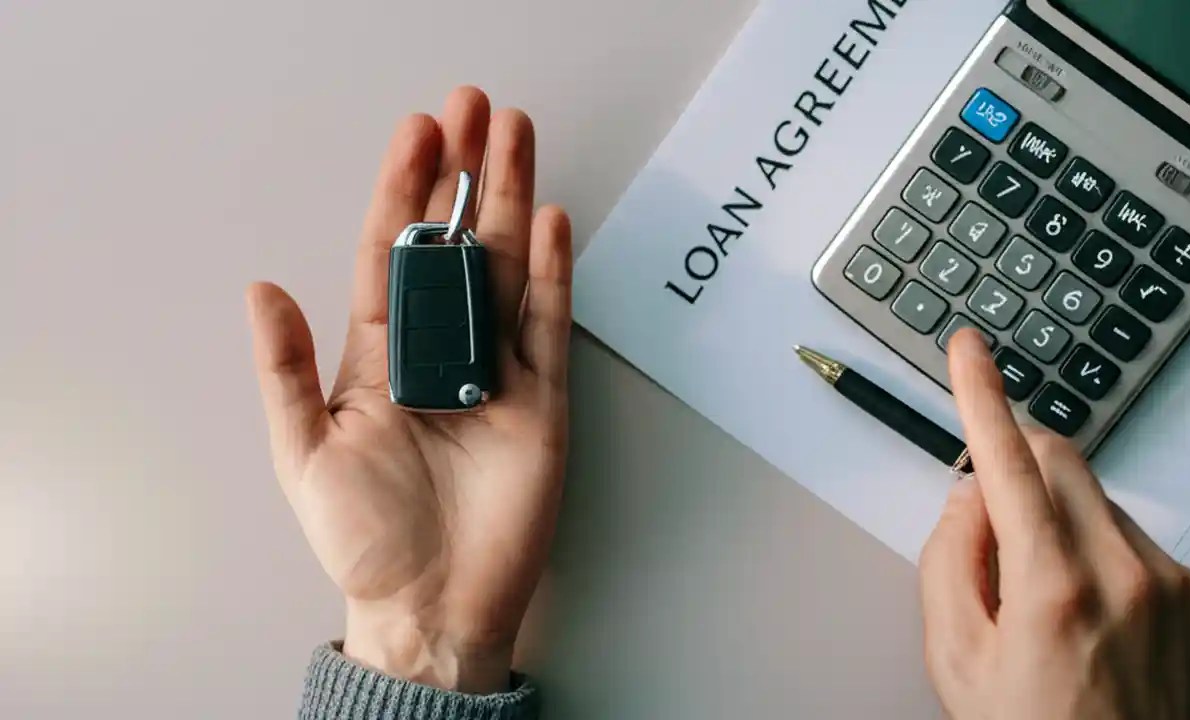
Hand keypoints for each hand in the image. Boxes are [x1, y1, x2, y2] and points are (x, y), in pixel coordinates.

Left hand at [246, 87, 571, 693]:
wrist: (430, 606)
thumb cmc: (363, 540)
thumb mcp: (303, 452)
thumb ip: (286, 369)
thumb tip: (261, 289)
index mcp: (381, 357)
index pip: (394, 255)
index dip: (403, 192)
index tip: (416, 131)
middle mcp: (443, 351)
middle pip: (459, 245)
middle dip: (466, 175)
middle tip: (475, 108)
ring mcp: (497, 372)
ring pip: (508, 269)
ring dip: (513, 203)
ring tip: (516, 138)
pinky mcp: (543, 402)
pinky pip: (548, 326)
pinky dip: (554, 273)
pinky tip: (550, 222)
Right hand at [920, 330, 1189, 719]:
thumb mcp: (957, 659)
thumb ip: (948, 561)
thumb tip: (967, 499)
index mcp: (1053, 586)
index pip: (1008, 460)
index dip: (981, 395)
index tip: (970, 352)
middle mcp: (1122, 571)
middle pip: (1058, 458)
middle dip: (1014, 464)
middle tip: (989, 523)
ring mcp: (1166, 580)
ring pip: (1091, 495)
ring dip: (1053, 515)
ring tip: (1041, 598)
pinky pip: (1127, 531)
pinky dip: (1092, 545)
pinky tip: (1082, 608)